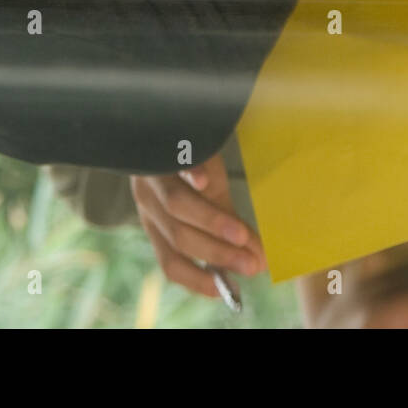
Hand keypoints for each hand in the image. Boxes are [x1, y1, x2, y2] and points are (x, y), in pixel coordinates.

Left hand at [130, 154, 265, 298]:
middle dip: (219, 254)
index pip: (171, 261)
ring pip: (177, 206)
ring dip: (213, 224)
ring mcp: (154, 173)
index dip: (195, 279)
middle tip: (252, 264)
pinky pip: (174, 160)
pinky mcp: (165, 144)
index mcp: (156, 221)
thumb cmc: (188, 159)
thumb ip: (225, 224)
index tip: (223, 291)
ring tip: (242, 235)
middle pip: (180, 238)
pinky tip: (203, 179)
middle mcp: (149, 202)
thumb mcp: (204, 197)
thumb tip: (258, 260)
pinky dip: (189, 171)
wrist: (165, 116)